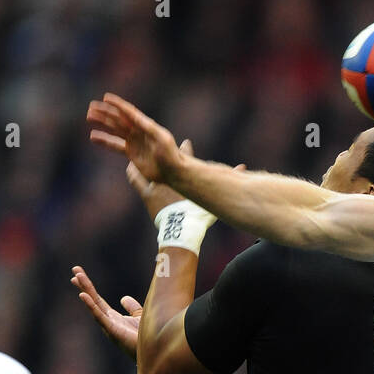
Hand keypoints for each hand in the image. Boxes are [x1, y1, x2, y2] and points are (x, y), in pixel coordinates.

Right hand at [71, 267, 141, 361]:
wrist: (154, 353)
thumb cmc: (146, 339)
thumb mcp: (140, 317)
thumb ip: (132, 308)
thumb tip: (123, 298)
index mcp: (112, 318)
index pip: (97, 299)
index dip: (89, 287)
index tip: (78, 274)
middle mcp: (108, 321)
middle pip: (93, 300)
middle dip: (84, 285)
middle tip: (75, 270)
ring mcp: (109, 326)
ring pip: (94, 306)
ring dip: (85, 291)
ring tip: (76, 278)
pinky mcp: (113, 331)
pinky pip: (99, 317)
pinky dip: (91, 306)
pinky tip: (83, 296)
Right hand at [87, 93, 182, 183]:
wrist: (174, 172)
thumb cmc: (171, 154)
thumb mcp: (161, 138)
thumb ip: (148, 127)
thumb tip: (134, 116)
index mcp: (146, 125)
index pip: (129, 111)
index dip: (117, 104)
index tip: (106, 97)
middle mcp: (138, 131)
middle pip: (118, 118)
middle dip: (105, 112)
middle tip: (91, 107)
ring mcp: (134, 141)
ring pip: (114, 129)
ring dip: (102, 122)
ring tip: (89, 116)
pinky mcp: (131, 153)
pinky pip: (115, 145)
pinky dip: (104, 141)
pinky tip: (93, 137)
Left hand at [126, 140, 243, 220]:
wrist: (183, 230)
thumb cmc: (199, 216)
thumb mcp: (215, 199)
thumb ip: (230, 180)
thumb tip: (243, 166)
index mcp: (185, 174)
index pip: (185, 155)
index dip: (185, 150)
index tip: (185, 143)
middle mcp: (170, 175)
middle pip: (165, 157)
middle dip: (164, 150)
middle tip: (156, 145)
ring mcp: (157, 184)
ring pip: (148, 165)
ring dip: (144, 157)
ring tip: (141, 154)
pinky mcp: (147, 195)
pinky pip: (136, 179)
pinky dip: (133, 172)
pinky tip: (130, 166)